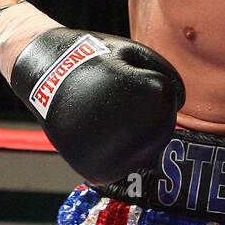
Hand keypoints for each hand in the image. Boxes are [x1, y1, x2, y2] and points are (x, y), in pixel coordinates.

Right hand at [0, 2, 185, 183]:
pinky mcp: (97, 171)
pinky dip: (115, 150)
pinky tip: (98, 130)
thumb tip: (179, 106)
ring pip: (146, 149)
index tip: (119, 73)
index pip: (170, 99)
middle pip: (163, 127)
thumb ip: (169, 78)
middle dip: (145, 109)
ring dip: (134, 132)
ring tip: (104, 111)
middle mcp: (136, 129)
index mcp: (150, 96)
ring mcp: (116, 154)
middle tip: (112, 94)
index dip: (147, 82)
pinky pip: (123, 165)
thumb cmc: (95, 58)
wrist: (44, 72)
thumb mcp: (138, 54)